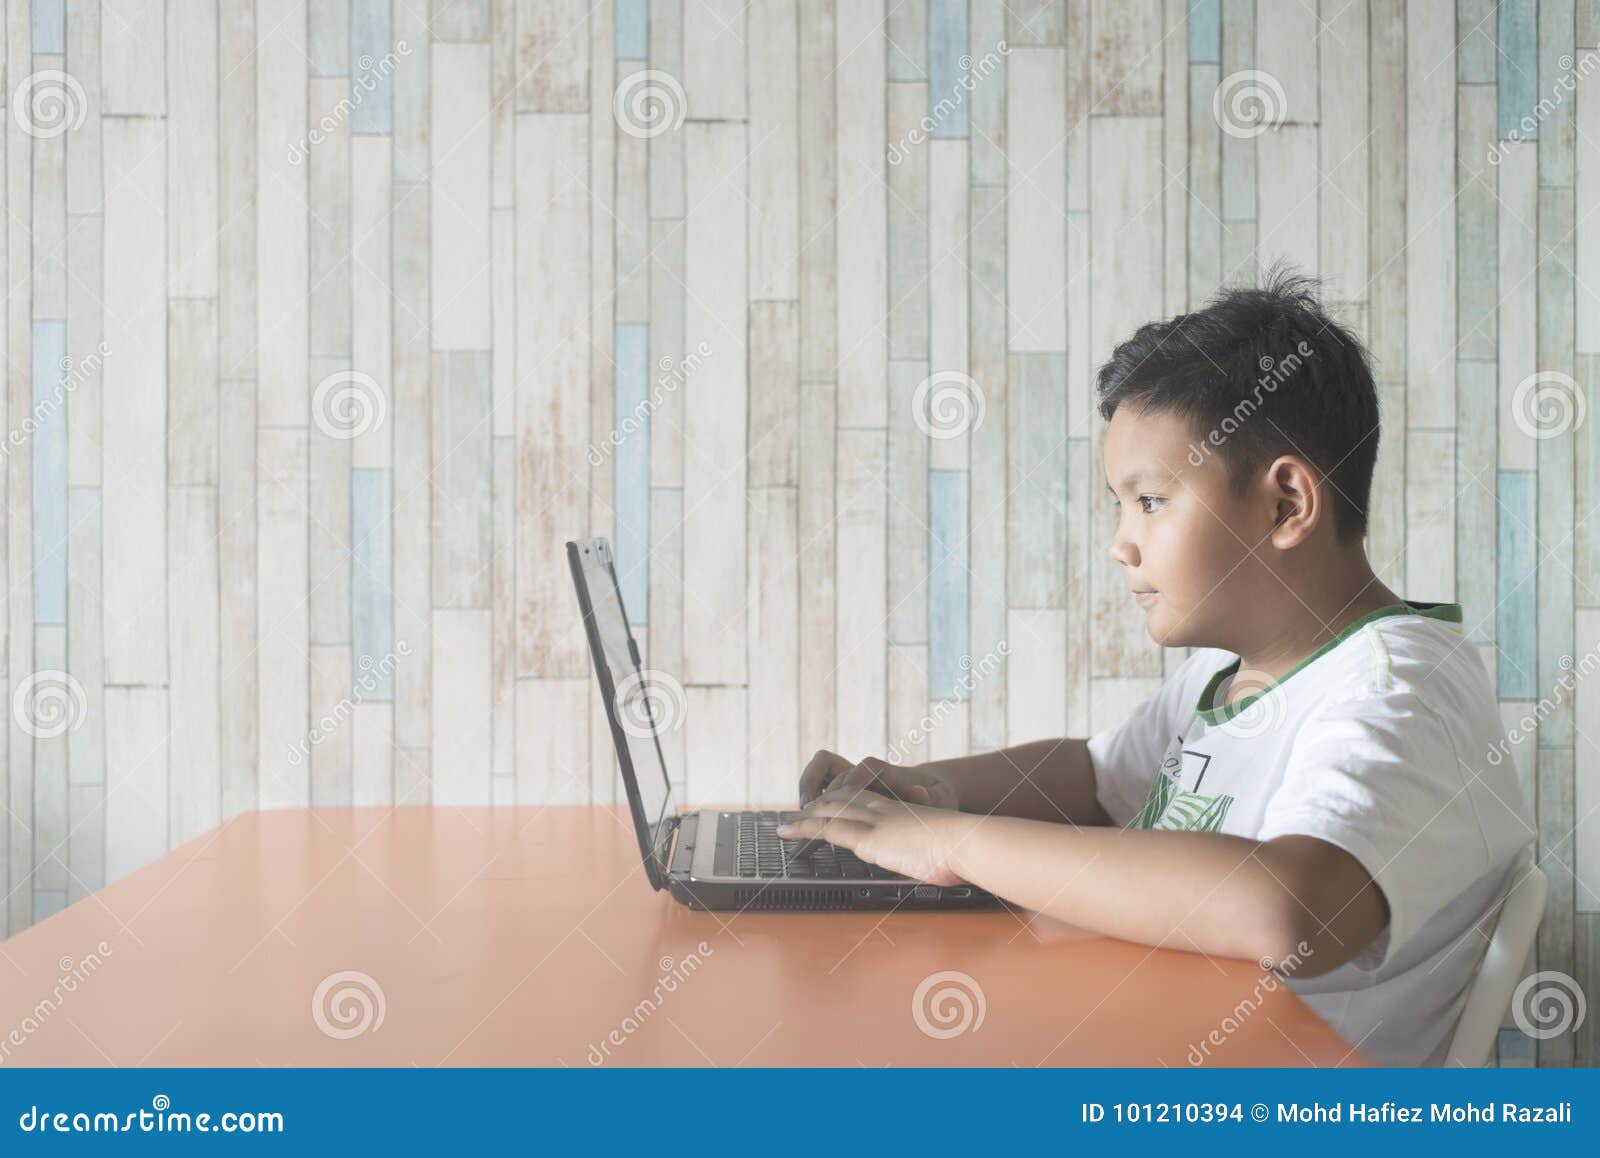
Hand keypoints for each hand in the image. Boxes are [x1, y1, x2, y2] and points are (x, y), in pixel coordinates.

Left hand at [776, 791, 981, 885]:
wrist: (968, 843)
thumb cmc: (967, 849)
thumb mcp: (946, 847)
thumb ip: (934, 852)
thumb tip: (941, 866)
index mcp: (904, 810)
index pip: (867, 799)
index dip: (847, 800)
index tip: (834, 805)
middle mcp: (885, 810)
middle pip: (844, 799)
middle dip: (822, 803)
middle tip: (803, 810)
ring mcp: (874, 821)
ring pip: (829, 810)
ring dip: (805, 815)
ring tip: (786, 823)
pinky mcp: (867, 837)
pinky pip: (825, 827)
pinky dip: (801, 828)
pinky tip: (785, 831)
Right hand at [797, 750, 961, 809]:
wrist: (935, 797)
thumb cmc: (937, 797)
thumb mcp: (942, 798)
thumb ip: (931, 797)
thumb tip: (919, 790)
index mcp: (891, 773)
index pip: (870, 766)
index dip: (855, 777)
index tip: (847, 792)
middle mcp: (869, 774)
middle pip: (836, 769)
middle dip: (820, 787)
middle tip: (809, 810)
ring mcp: (857, 783)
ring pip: (825, 777)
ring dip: (810, 790)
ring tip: (802, 815)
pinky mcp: (850, 795)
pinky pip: (825, 792)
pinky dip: (813, 802)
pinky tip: (808, 823)